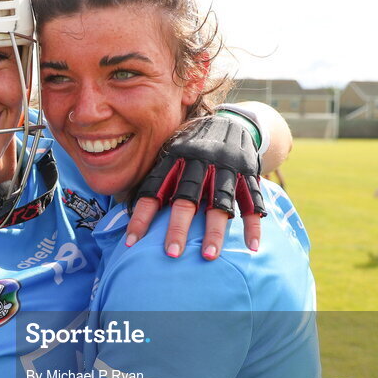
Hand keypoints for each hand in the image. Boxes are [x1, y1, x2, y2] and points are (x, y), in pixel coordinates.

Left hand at [131, 112, 264, 257]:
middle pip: (187, 198)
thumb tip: (125, 209)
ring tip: (208, 256)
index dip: (142, 216)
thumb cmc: (191, 146)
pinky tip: (251, 248)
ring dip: (214, 231)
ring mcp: (226, 168)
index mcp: (175, 158)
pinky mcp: (248, 174)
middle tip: (171, 253)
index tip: (131, 243)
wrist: (232, 121)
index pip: (154, 189)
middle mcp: (199, 162)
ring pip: (220, 202)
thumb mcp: (171, 150)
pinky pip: (252, 201)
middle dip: (178, 226)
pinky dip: (252, 225)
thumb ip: (155, 176)